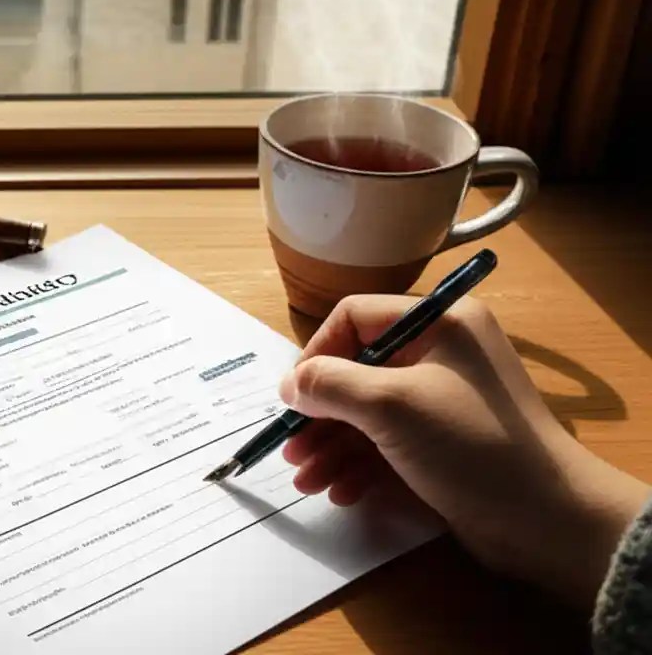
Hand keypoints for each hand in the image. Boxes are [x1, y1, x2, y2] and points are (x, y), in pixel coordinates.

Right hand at [280, 295, 647, 606]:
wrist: (546, 518)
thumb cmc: (470, 444)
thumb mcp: (390, 405)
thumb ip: (330, 385)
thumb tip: (290, 384)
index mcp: (439, 323)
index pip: (357, 318)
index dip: (318, 354)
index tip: (294, 397)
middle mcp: (441, 354)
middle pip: (357, 371)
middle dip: (319, 414)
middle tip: (291, 448)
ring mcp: (443, 401)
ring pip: (367, 413)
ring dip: (331, 446)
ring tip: (305, 480)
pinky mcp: (444, 443)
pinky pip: (387, 443)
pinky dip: (359, 465)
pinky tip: (339, 491)